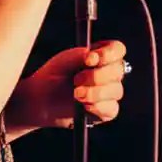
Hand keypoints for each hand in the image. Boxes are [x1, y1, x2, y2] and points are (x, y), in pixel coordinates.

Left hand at [10, 40, 126, 129]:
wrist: (43, 97)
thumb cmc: (56, 75)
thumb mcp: (65, 60)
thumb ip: (80, 55)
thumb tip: (92, 56)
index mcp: (103, 55)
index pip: (118, 50)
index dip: (108, 54)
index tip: (90, 59)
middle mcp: (110, 73)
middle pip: (118, 71)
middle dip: (96, 76)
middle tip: (76, 79)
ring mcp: (110, 92)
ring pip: (116, 91)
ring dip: (94, 92)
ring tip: (76, 94)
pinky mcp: (106, 111)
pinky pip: (111, 109)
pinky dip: (97, 107)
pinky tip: (83, 106)